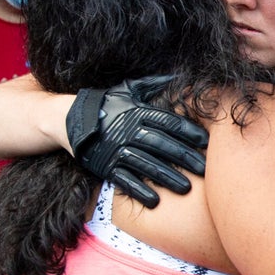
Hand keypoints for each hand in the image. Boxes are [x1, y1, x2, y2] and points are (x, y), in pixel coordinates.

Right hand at [65, 76, 208, 208]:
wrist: (69, 118)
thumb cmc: (106, 103)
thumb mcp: (128, 89)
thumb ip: (153, 84)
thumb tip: (177, 74)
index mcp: (137, 112)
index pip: (168, 122)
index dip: (188, 131)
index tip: (206, 142)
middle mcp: (129, 131)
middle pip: (161, 145)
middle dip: (184, 157)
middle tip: (204, 169)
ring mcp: (116, 149)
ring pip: (146, 164)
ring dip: (167, 177)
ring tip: (186, 188)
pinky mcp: (105, 165)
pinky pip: (125, 179)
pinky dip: (139, 190)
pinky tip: (155, 200)